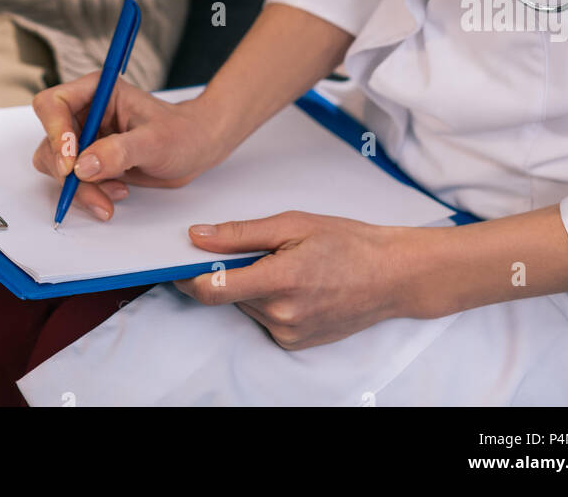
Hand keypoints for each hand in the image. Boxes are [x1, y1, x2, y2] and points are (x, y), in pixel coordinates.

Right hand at [32, 77, 223, 221]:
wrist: (197, 149)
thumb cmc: (182, 133)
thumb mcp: (154, 141)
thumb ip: (119, 152)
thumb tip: (82, 167)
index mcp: (97, 91)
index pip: (54, 103)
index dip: (55, 132)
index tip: (70, 162)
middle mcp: (86, 112)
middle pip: (50, 140)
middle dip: (67, 170)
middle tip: (88, 188)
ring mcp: (86, 138)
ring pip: (58, 166)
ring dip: (79, 187)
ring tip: (112, 195)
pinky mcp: (91, 161)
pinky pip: (74, 182)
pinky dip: (90, 193)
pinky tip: (118, 192)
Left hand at [174, 212, 411, 349]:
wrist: (390, 275)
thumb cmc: (347, 242)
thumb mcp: (293, 223)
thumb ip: (240, 234)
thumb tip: (197, 236)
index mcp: (279, 280)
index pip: (213, 288)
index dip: (187, 276)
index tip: (176, 262)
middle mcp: (281, 314)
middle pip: (227, 294)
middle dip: (226, 271)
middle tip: (250, 247)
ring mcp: (289, 333)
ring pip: (244, 306)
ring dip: (248, 286)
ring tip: (282, 263)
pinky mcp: (295, 343)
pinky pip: (263, 318)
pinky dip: (266, 300)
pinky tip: (293, 283)